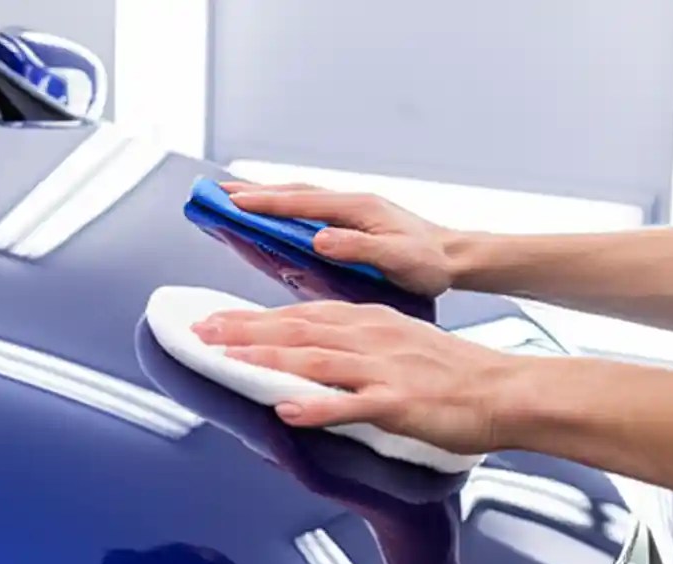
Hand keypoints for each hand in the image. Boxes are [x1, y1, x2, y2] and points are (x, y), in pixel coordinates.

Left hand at [192, 301, 523, 453]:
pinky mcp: (400, 402)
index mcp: (367, 321)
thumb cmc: (452, 374)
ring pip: (314, 359)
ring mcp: (384, 368)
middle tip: (201, 332)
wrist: (507, 392)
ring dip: (267, 357)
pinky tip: (286, 410)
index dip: (252, 317)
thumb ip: (352, 343)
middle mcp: (370, 337)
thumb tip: (310, 346)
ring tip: (226, 359)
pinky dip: (318, 407)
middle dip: (244, 329)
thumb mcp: (396, 342)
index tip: (213, 319)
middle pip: (296, 328)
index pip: (299, 314)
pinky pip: (352, 405)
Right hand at [221, 182, 459, 295]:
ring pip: (299, 196)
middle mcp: (351, 202)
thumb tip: (319, 238)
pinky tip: (272, 212)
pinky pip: (309, 208)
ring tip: (234, 198)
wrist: (454, 258)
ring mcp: (351, 209)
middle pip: (293, 191)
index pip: (301, 201)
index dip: (264, 202)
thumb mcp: (396, 259)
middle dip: (254, 192)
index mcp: (357, 208)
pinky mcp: (352, 219)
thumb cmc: (428, 263)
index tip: (233, 202)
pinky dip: (284, 205)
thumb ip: (357, 248)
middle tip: (218, 193)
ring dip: (266, 196)